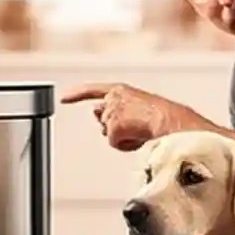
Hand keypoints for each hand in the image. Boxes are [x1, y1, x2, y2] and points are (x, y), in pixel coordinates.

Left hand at [61, 82, 181, 151]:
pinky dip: (126, 145)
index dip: (76, 94)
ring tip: (141, 131)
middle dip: (113, 126)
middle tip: (135, 127)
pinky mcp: (114, 126)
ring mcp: (113, 112)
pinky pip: (114, 143)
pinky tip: (138, 138)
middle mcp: (113, 98)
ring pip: (108, 133)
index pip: (92, 90)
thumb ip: (115, 108)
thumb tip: (97, 112)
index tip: (63, 98)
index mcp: (120, 90)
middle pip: (102, 119)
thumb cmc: (162, 115)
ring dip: (123, 136)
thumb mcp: (136, 106)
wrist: (172, 121)